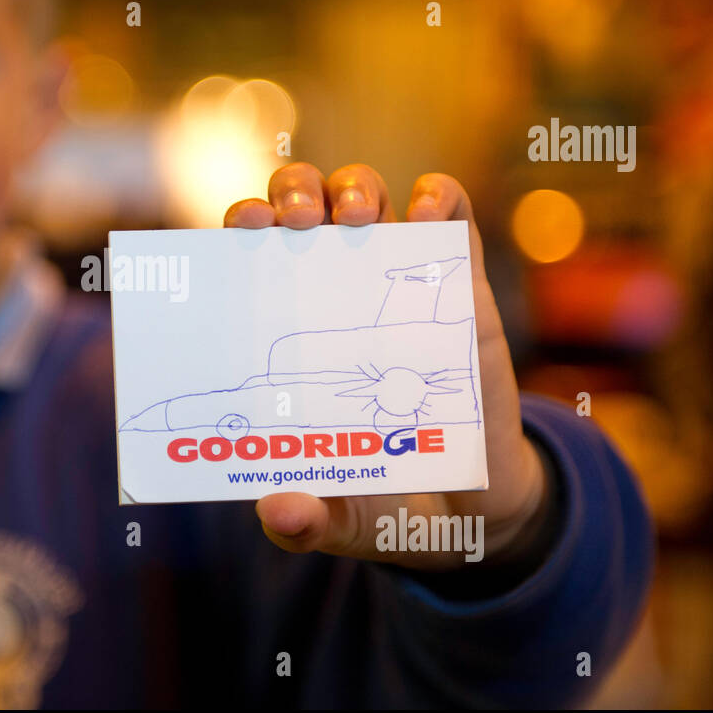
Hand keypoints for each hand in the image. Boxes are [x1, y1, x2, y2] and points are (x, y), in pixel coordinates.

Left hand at [223, 163, 547, 570]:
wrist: (470, 502)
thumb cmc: (384, 494)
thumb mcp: (341, 518)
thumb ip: (307, 524)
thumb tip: (279, 513)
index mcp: (286, 330)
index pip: (250, 255)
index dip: (242, 227)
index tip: (242, 231)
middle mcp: (333, 292)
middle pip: (302, 205)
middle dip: (294, 192)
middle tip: (298, 221)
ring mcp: (396, 283)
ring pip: (366, 197)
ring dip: (356, 188)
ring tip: (356, 219)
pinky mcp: (459, 285)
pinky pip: (450, 218)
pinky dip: (439, 197)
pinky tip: (428, 212)